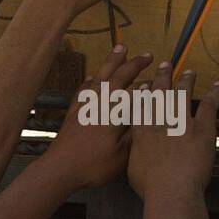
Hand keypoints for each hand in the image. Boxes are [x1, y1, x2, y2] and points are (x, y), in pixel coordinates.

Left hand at [45, 43, 151, 188]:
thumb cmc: (94, 165)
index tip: (159, 71)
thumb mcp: (122, 154)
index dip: (148, 82)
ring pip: (100, 78)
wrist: (59, 170)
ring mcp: (84, 107)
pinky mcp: (72, 113)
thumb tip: (145, 106)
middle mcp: (100, 104)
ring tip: (120, 48)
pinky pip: (83, 90)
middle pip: (117, 77)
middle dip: (133, 64)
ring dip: (111, 63)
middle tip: (146, 55)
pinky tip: (92, 76)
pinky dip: (89, 81)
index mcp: (115, 113)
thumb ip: (135, 129)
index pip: (135, 91)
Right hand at [126, 64, 218, 200]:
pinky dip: (215, 95)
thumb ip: (136, 153)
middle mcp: (159, 122)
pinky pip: (209, 106)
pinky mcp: (202, 128)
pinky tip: (218, 86)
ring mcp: (181, 123)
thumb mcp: (133, 168)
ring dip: (186, 82)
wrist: (170, 190)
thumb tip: (137, 150)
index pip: (141, 106)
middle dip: (162, 78)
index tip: (145, 83)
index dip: (144, 92)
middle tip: (164, 65)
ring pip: (182, 95)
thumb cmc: (150, 186)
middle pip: (160, 94)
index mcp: (142, 132)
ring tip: (189, 72)